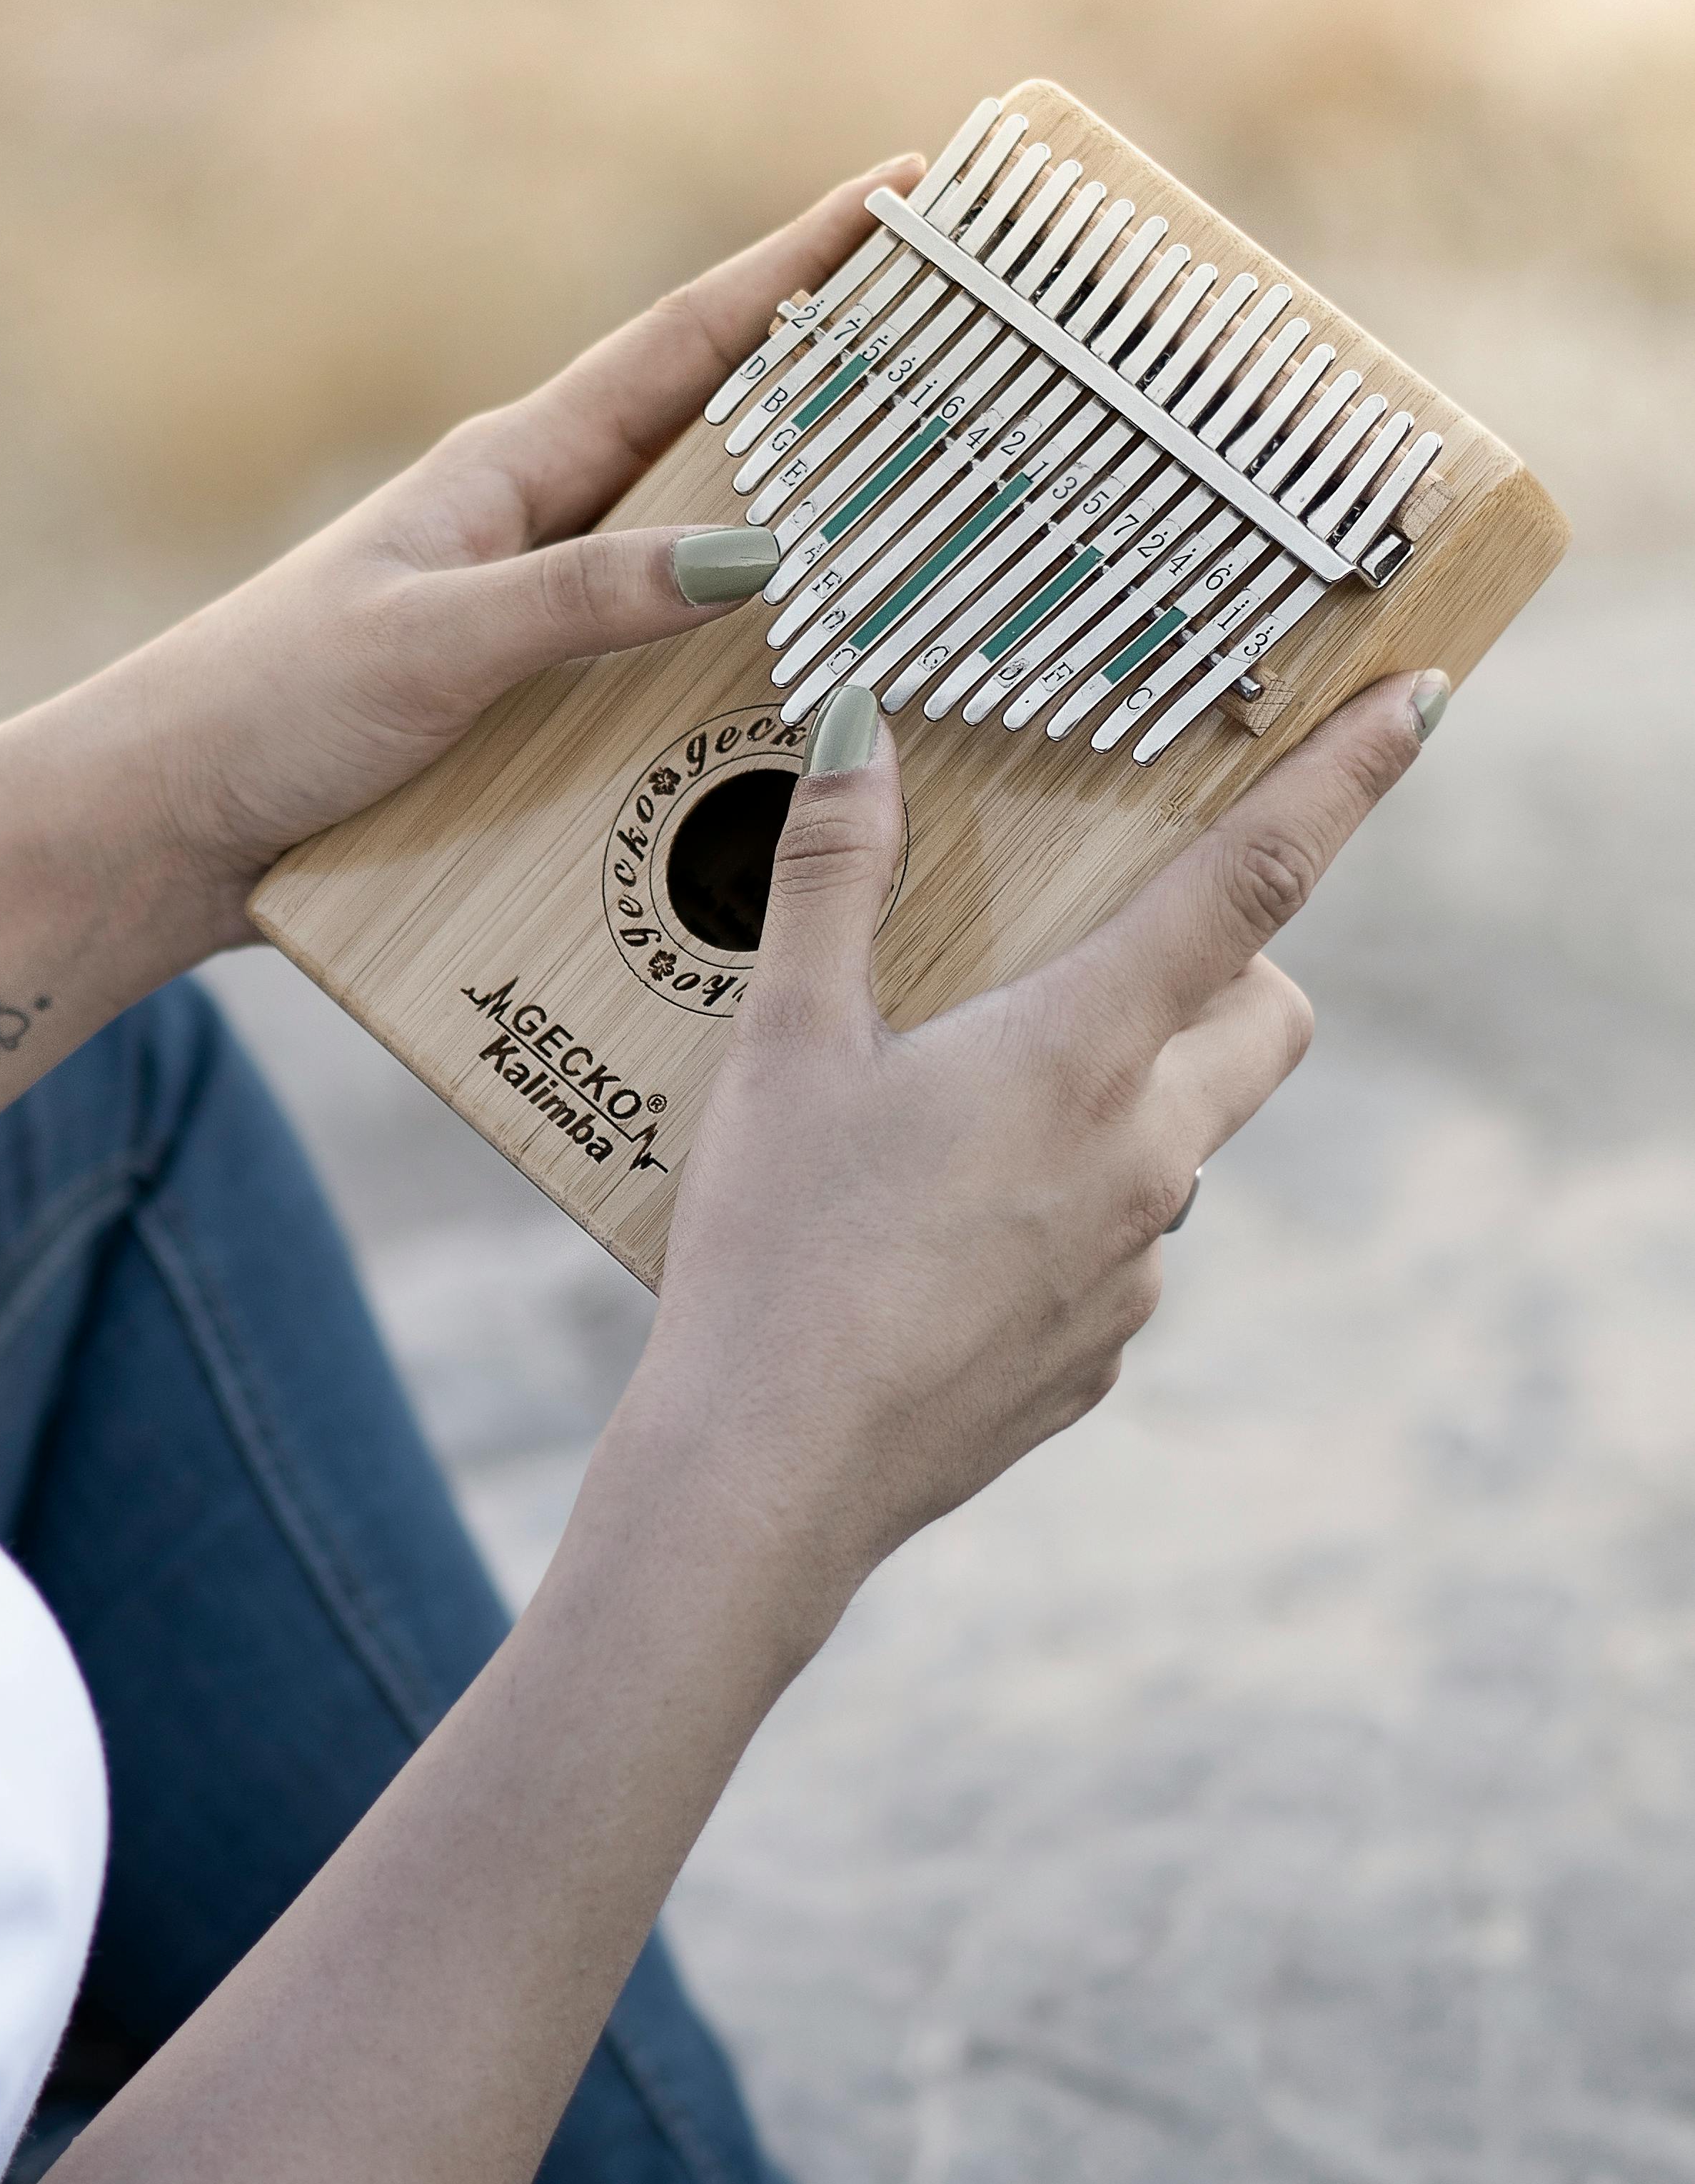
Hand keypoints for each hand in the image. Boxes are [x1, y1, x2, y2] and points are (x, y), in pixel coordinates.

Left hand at [117, 155, 927, 923]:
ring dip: (797, 532)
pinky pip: (650, 663)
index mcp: (508, 472)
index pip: (684, 344)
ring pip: (691, 552)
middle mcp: (528, 525)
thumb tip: (755, 552)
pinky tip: (793, 694)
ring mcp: (524, 611)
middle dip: (833, 385)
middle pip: (711, 434)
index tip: (905, 190)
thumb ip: (583, 599)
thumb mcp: (435, 647)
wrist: (160, 828)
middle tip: (963, 348)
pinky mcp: (510, 700)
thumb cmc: (267, 714)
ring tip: (924, 516)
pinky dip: (726, 658)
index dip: (797, 265)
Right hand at [602, 669, 1443, 1636]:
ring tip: (959, 1133)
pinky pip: (1117, 1254)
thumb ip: (831, 874)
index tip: (1415, 706)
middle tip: (1111, 962)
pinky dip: (1059, 1222)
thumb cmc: (773, 1253)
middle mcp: (1144, 1156)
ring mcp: (1134, 1267)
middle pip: (1264, 1020)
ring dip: (1119, 1107)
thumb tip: (855, 730)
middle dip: (1230, 971)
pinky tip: (935, 1251)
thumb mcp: (781, 1046)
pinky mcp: (1098, 1356)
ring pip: (1183, 1145)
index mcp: (1078, 1054)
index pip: (1250, 882)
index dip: (1342, 781)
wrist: (766, 1477)